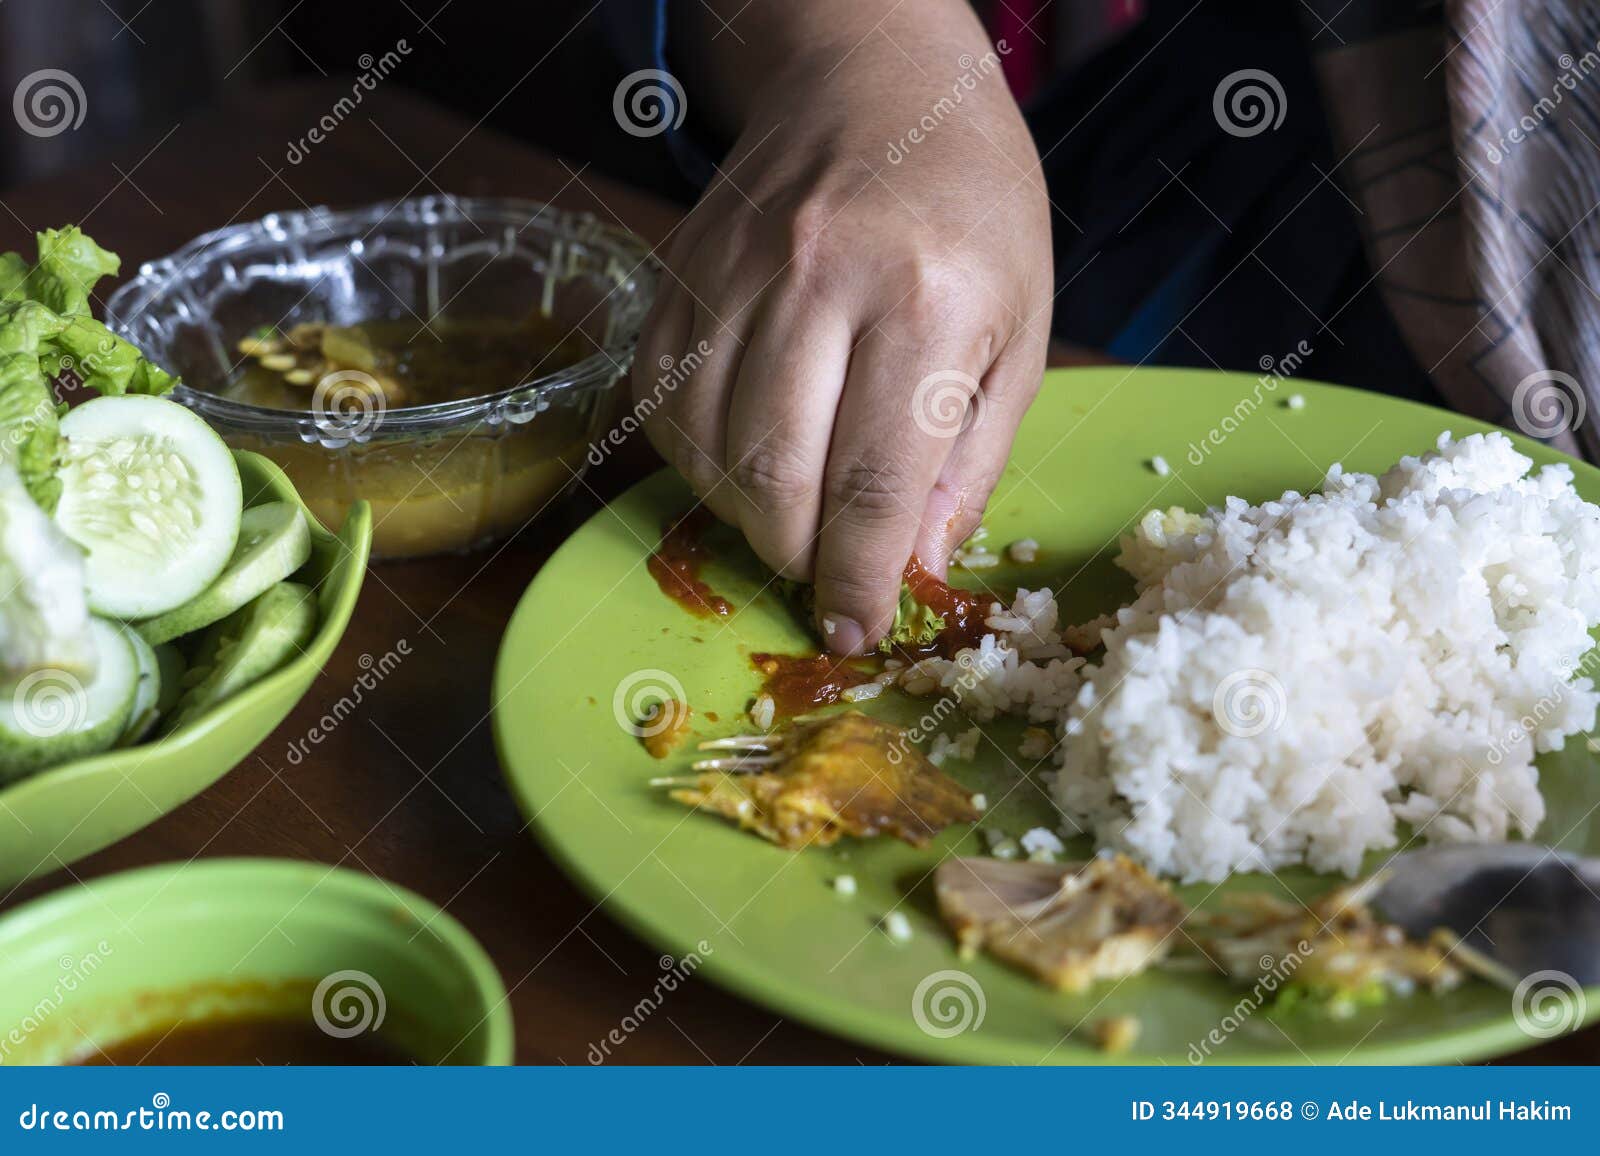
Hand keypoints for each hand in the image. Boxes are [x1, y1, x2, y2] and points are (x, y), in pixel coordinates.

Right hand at [633, 6, 1050, 653]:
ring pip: (706, 448)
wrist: (875, 83)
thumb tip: (913, 562)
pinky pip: (661, 400)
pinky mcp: (678, 270)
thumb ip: (970, 457)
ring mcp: (734, 271)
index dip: (856, 579)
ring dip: (743, 515)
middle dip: (795, 556)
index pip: (873, 483)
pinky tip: (741, 459)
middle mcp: (819, 281)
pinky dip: (694, 458)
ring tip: (788, 515)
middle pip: (774, 477)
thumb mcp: (1021, 330)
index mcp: (929, 301)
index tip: (853, 627)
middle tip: (821, 571)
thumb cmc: (972, 210)